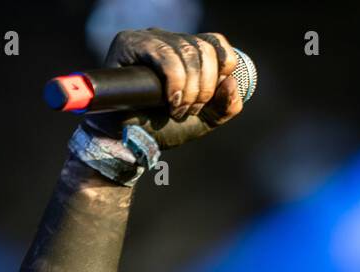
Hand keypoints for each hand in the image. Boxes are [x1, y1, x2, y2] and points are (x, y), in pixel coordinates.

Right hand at [83, 28, 245, 149]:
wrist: (128, 142)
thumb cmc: (162, 128)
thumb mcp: (204, 120)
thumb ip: (226, 105)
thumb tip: (232, 81)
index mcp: (189, 52)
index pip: (216, 44)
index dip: (223, 68)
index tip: (210, 97)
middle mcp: (170, 40)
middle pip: (205, 49)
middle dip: (204, 87)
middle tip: (190, 110)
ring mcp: (150, 40)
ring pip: (187, 51)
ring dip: (189, 89)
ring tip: (176, 110)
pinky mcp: (130, 43)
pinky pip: (166, 54)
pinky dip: (175, 81)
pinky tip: (169, 100)